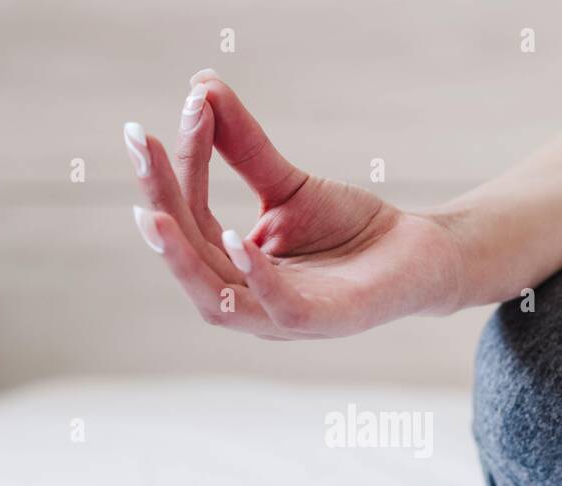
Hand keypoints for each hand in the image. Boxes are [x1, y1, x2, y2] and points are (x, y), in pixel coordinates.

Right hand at [125, 70, 464, 339]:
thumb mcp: (287, 184)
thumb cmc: (350, 230)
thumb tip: (199, 85)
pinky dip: (254, 276)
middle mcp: (246, 299)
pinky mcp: (323, 322)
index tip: (183, 106)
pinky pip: (277, 306)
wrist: (421, 256)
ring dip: (181, 257)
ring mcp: (281, 318)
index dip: (176, 166)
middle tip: (140, 145)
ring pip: (215, 297)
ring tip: (154, 212)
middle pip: (189, 254)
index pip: (189, 216)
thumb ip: (244, 145)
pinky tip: (237, 237)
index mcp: (230, 269)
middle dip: (160, 198)